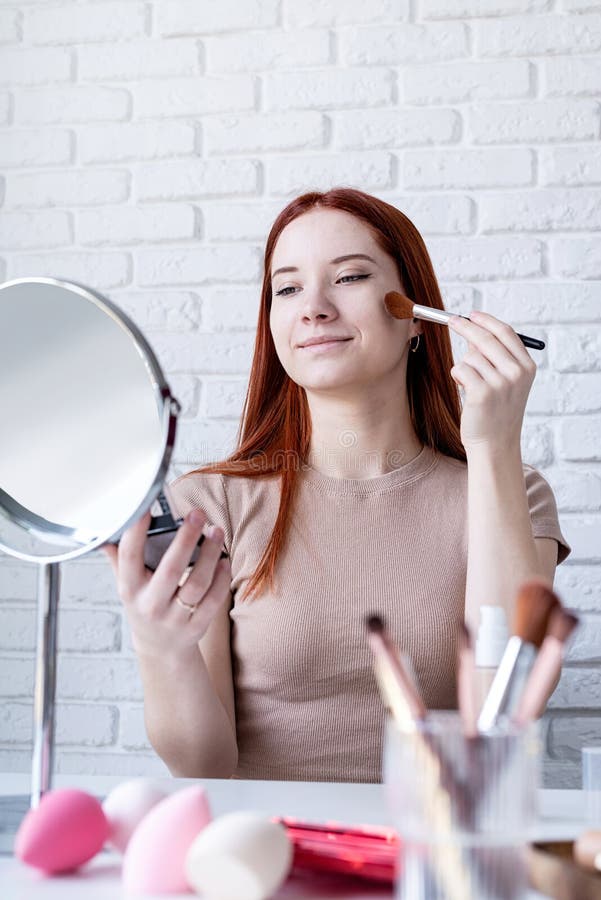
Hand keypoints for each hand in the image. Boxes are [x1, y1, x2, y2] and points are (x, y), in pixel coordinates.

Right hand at [102, 509, 231, 659]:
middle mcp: (150, 605)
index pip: (129, 556)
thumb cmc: (144, 605)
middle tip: (197, 514)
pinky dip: (222, 578)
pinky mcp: (196, 627)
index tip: (147, 507)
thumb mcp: (127, 585)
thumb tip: (106, 529)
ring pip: (197, 584)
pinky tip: (224, 560)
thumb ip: (118, 557)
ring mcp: (174, 619)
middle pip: (170, 569)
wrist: (160, 648)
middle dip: (185, 539)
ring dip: (210, 555)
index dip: (136, 531)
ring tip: (216, 532)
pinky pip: (213, 600)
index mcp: (129, 589)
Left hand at [448, 310, 536, 453]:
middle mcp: (517, 373)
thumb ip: (493, 357)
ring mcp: (500, 383)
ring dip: (464, 367)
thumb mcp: (504, 381)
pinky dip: (458, 377)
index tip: (471, 314)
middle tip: (451, 321)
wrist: (495, 444)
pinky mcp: (481, 392)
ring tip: (471, 386)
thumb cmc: (496, 411)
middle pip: (486, 338)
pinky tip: (466, 392)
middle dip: (465, 327)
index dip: (486, 320)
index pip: (505, 332)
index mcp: (527, 367)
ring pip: (469, 357)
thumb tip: (472, 332)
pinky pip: (460, 369)